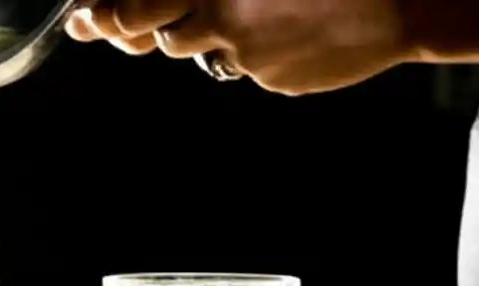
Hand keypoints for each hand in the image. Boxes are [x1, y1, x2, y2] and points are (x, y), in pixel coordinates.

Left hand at [64, 0, 417, 94]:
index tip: (84, 20)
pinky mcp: (270, 79)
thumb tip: (148, 6)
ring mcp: (246, 53)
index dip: (106, 17)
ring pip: (199, 51)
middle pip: (157, 36)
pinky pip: (246, 68)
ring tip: (254, 12)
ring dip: (210, 36)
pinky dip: (259, 51)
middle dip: (144, 30)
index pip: (134, 8)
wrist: (399, 0)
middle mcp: (222, 15)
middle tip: (138, 22)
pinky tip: (292, 30)